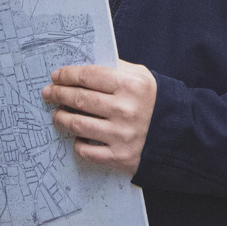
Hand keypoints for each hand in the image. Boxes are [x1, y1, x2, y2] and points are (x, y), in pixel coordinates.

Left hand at [42, 60, 156, 176]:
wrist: (178, 134)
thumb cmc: (155, 101)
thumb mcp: (141, 76)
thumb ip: (115, 69)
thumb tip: (83, 68)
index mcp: (131, 86)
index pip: (88, 76)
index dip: (67, 75)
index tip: (56, 76)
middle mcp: (126, 110)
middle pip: (79, 100)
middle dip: (58, 94)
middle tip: (48, 93)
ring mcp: (122, 135)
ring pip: (78, 125)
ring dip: (62, 118)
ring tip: (56, 114)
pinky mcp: (120, 157)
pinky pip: (87, 151)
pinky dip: (77, 144)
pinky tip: (77, 137)